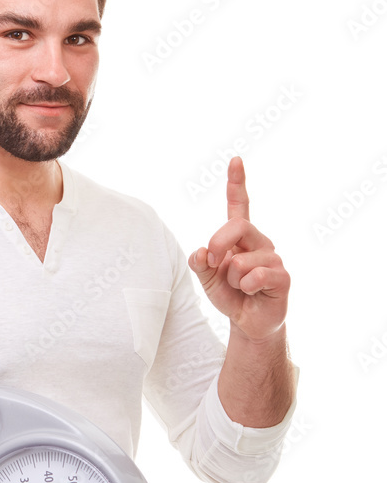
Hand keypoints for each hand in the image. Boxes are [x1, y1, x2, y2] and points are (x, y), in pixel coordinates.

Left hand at [188, 156, 289, 342]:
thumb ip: (200, 264)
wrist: (248, 322)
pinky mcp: (282, 276)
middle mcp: (259, 242)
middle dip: (219, 245)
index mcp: (240, 238)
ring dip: (232, 279)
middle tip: (215, 264)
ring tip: (241, 287)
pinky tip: (253, 292)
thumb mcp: (207, 280)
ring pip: (241, 260)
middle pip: (237, 226)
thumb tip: (200, 252)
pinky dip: (246, 287)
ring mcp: (272, 257)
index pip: (239, 205)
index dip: (237, 183)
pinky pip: (256, 276)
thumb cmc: (230, 296)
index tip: (235, 160)